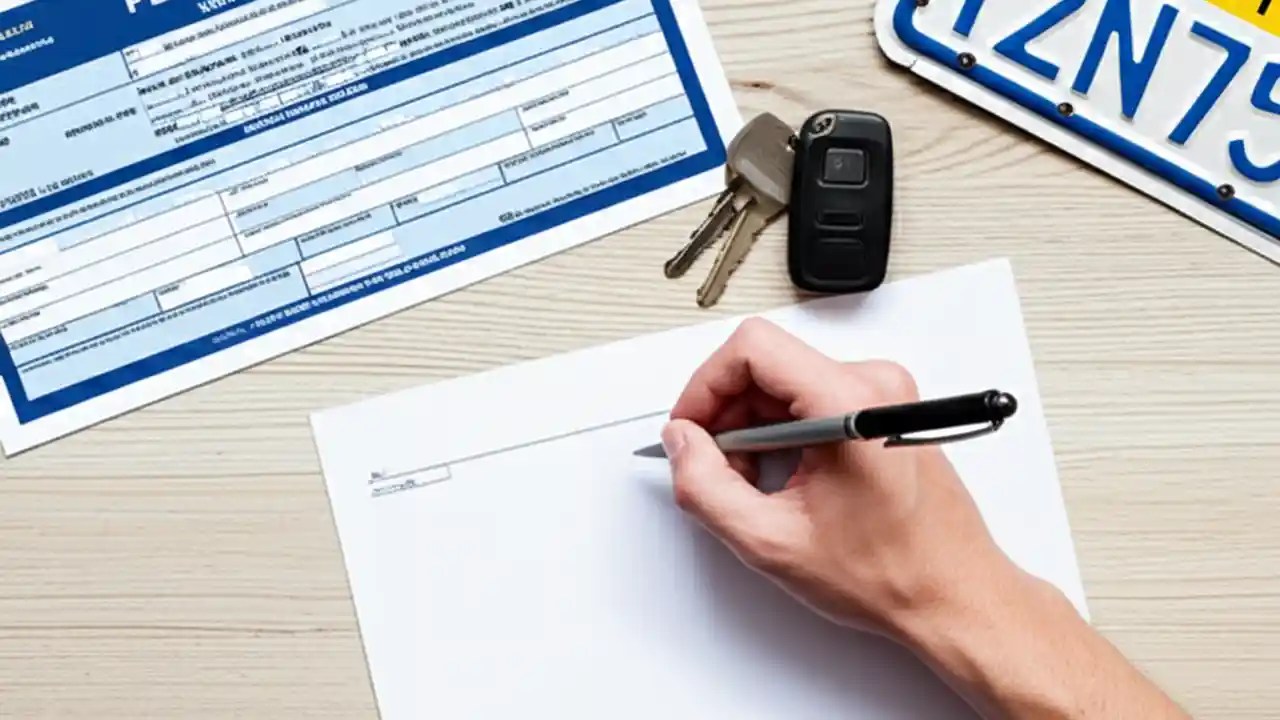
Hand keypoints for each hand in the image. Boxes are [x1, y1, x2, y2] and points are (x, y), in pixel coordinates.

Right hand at [662, 318, 1018, 640]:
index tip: (691, 426)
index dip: (707, 385)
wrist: (954, 594)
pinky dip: (783, 433)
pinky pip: (812, 398)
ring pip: (786, 383)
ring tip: (755, 484)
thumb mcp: (772, 540)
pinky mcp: (885, 409)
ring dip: (754, 428)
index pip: (752, 348)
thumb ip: (706, 487)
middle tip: (714, 466)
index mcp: (850, 402)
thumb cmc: (891, 572)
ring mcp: (885, 394)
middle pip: (767, 364)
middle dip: (727, 414)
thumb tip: (682, 444)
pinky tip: (784, 479)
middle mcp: (874, 384)